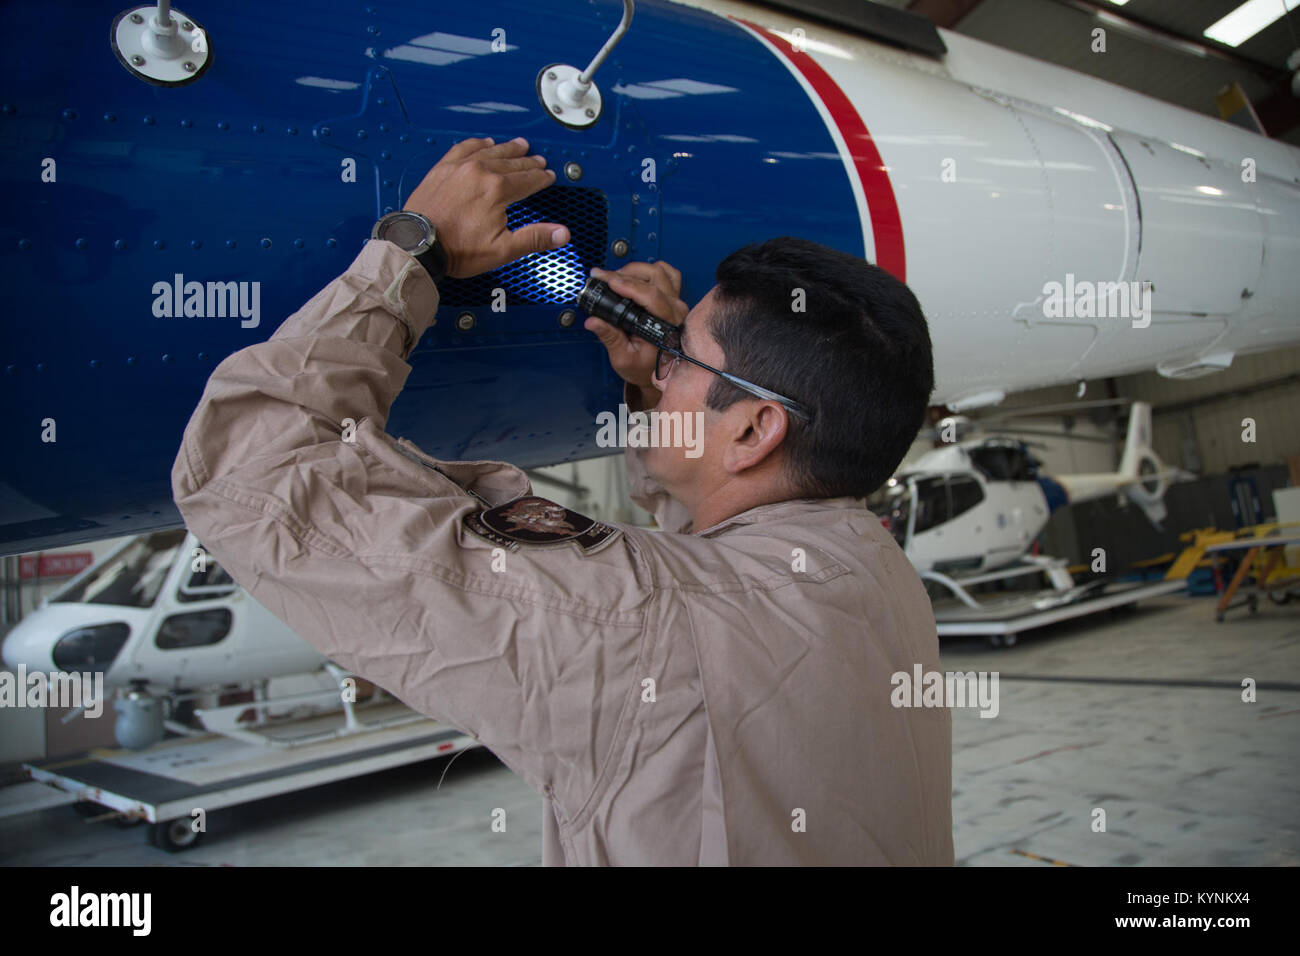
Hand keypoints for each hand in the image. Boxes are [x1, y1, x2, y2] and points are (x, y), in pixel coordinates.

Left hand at [403, 137, 569, 278]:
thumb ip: (534, 238)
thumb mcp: (502, 249)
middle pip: (512, 163)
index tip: (548, 177)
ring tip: (520, 145)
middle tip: (539, 161)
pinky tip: (484, 142)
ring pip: (491, 151)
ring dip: (508, 148)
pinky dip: (478, 143)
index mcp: (497, 190)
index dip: (541, 179)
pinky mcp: (443, 168)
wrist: (418, 244)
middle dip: (529, 162)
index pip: (528, 180)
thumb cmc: (455, 249)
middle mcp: (480, 172)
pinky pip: (464, 147)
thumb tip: (561, 233)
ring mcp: (460, 167)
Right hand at [584, 261, 687, 403]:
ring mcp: (677, 303)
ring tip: (615, 277)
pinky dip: (650, 269)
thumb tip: (593, 321)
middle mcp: (676, 312)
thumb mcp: (623, 358)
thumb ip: (610, 338)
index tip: (609, 281)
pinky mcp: (674, 298)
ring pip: (659, 271)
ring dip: (635, 269)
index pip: (651, 297)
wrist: (657, 371)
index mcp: (666, 327)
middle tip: (603, 277)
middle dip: (625, 274)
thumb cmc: (644, 367)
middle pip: (654, 278)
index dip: (628, 285)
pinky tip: (635, 274)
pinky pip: (668, 273)